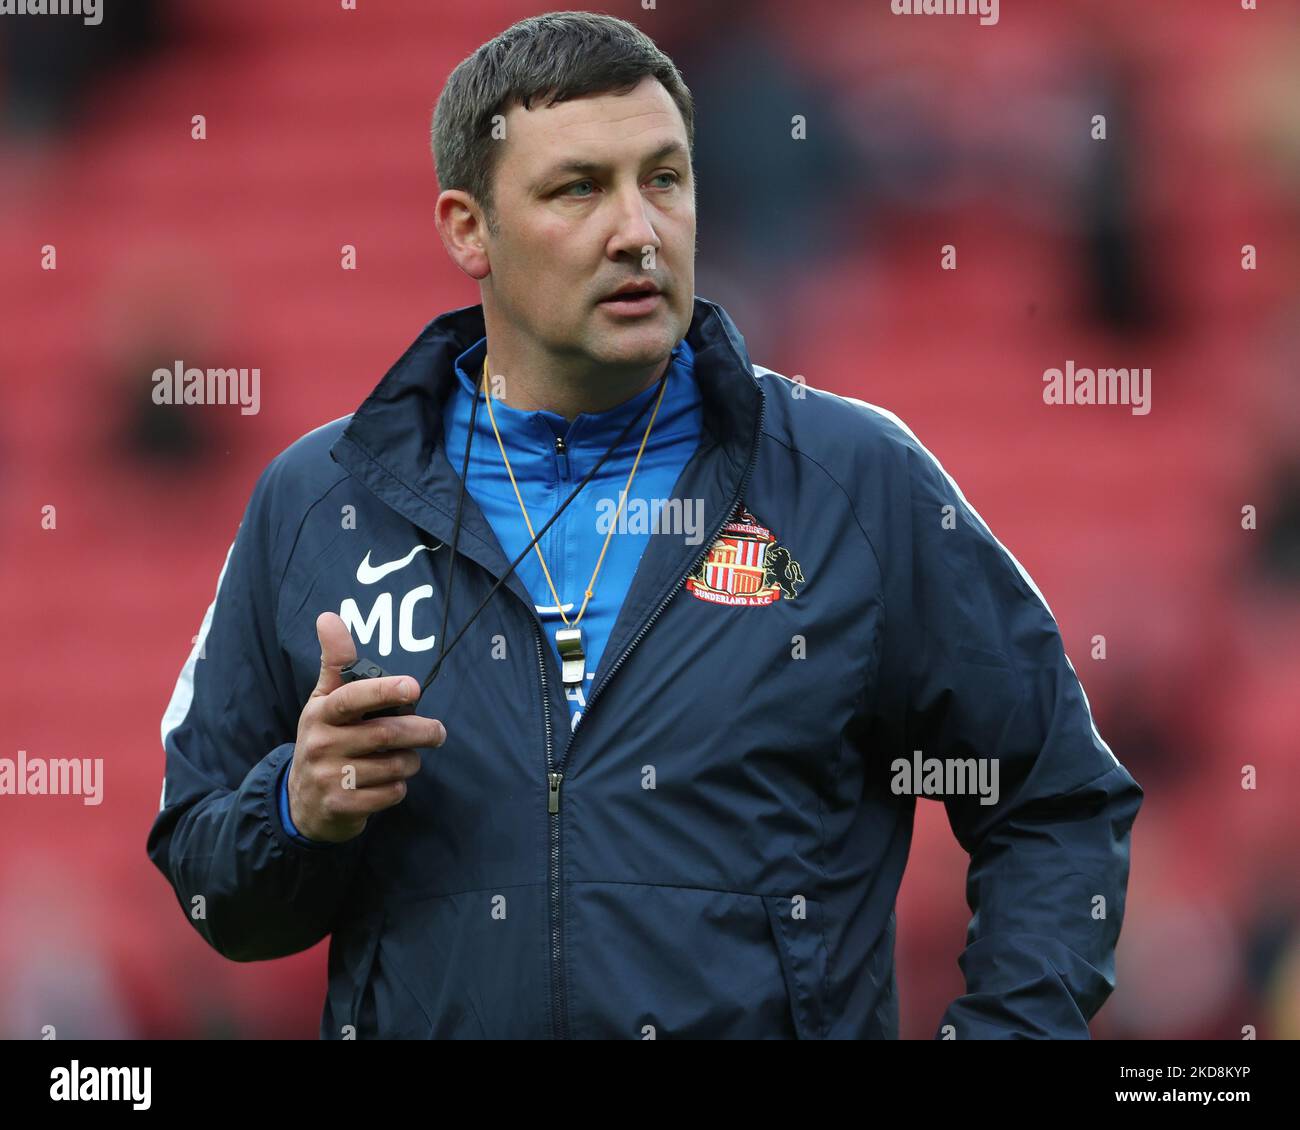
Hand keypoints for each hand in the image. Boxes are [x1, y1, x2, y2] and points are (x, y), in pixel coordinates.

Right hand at [288, 612, 446, 842]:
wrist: (303, 801)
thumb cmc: (325, 739)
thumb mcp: (324, 701)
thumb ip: (335, 662)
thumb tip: (328, 616)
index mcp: (321, 712)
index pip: (352, 697)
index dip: (384, 691)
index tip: (413, 687)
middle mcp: (321, 743)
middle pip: (386, 734)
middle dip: (421, 731)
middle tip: (438, 731)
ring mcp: (329, 777)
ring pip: (393, 766)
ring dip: (411, 761)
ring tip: (408, 758)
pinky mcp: (341, 806)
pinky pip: (390, 793)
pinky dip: (399, 788)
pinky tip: (390, 782)